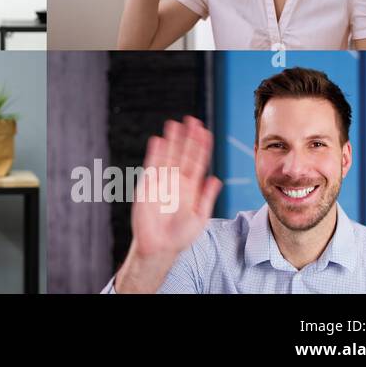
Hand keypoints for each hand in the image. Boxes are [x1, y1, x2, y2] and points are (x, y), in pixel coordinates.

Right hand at [129, 116, 220, 260]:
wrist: (160, 246)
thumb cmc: (180, 235)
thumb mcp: (200, 217)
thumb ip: (207, 197)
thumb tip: (216, 179)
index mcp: (191, 187)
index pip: (198, 161)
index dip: (201, 147)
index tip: (205, 132)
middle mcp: (177, 181)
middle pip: (183, 154)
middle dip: (188, 137)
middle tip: (192, 120)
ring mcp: (163, 182)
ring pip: (168, 156)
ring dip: (172, 140)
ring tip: (175, 123)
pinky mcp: (149, 186)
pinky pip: (152, 166)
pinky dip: (155, 153)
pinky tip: (159, 140)